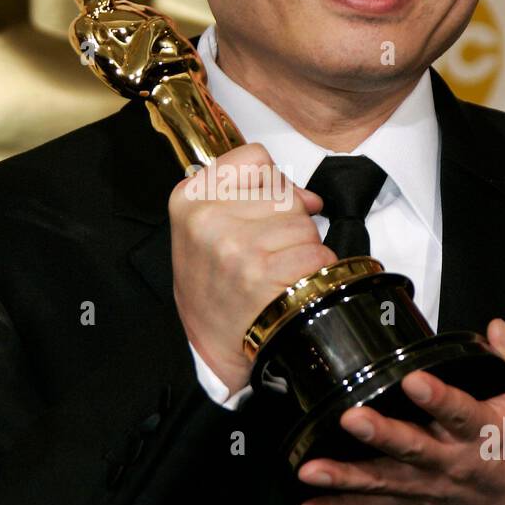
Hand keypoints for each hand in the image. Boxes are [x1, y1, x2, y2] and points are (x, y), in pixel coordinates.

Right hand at [169, 144, 336, 394]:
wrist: (208, 347)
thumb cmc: (213, 286)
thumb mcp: (207, 230)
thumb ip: (251, 196)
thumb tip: (310, 198)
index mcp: (189, 198)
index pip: (256, 158)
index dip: (274, 181)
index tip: (269, 207)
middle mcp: (207, 217)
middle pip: (285, 194)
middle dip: (289, 223)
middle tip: (267, 254)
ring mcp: (234, 245)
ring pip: (304, 224)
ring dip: (303, 249)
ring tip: (276, 272)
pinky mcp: (261, 273)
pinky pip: (315, 254)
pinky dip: (314, 271)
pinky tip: (290, 286)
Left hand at [296, 319, 504, 504]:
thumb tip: (497, 327)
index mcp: (480, 432)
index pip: (460, 413)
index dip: (437, 398)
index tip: (413, 380)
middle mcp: (449, 461)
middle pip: (413, 449)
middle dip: (381, 435)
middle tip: (352, 419)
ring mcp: (425, 486)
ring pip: (383, 482)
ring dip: (346, 477)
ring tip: (311, 470)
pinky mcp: (409, 502)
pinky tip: (309, 504)